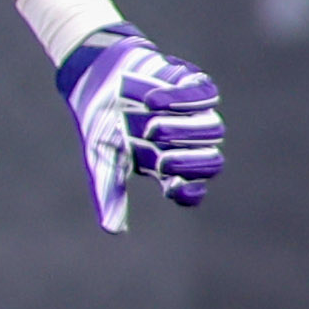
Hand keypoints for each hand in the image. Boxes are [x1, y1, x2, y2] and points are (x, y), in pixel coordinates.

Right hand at [56, 28, 223, 231]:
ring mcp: (192, 113)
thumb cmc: (100, 121)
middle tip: (162, 157)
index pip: (192, 187)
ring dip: (184, 131)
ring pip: (214, 129)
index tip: (172, 186)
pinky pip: (206, 95)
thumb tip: (113, 231)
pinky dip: (182, 101)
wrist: (95, 77)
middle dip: (189, 162)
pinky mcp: (191, 84)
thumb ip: (109, 192)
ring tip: (152, 127)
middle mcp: (185, 141)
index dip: (188, 190)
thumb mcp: (102, 159)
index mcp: (166, 163)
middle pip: (211, 162)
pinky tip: (152, 102)